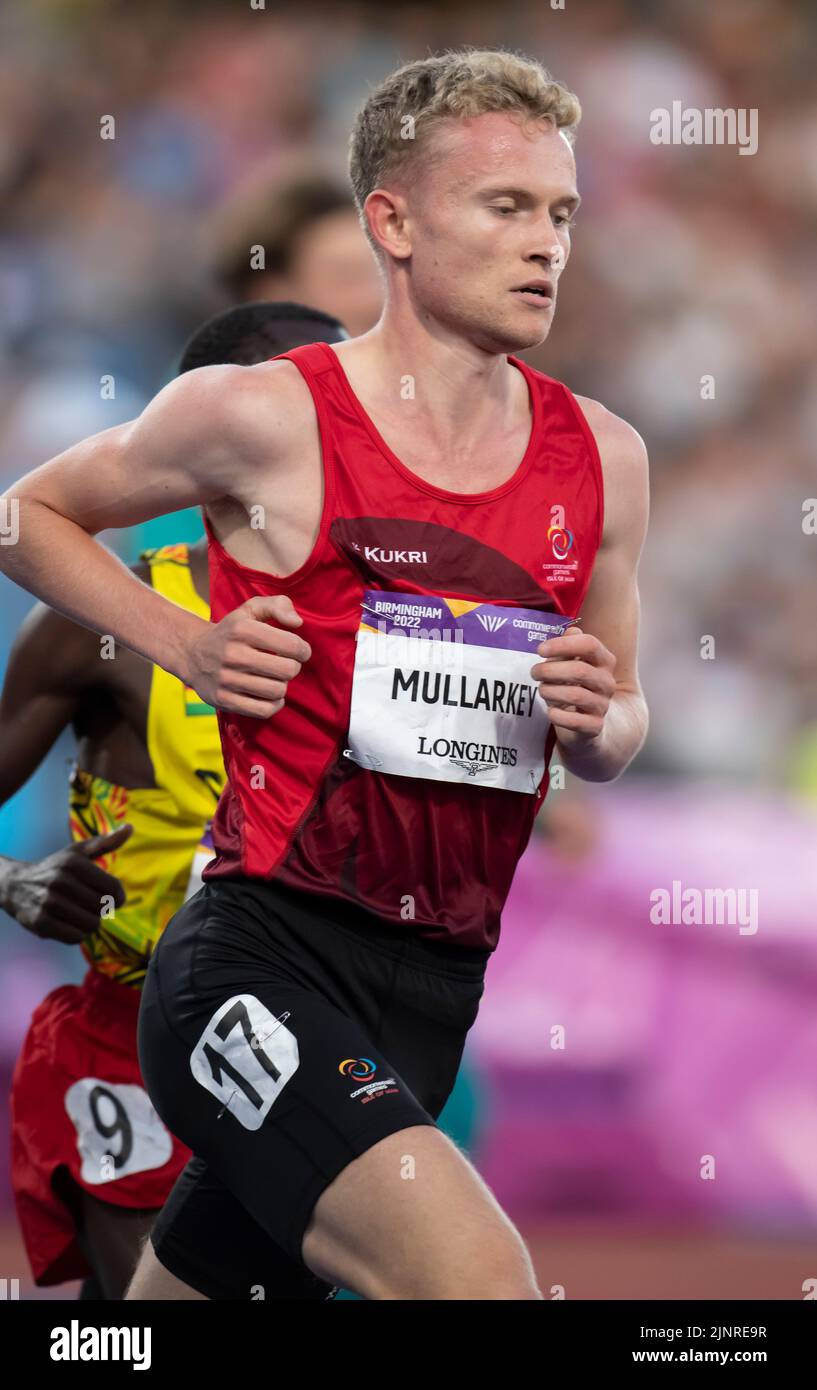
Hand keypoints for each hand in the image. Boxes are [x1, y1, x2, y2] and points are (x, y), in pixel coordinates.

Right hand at [4, 823, 131, 943]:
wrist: (16, 885)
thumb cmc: (56, 868)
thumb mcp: (78, 852)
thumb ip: (106, 842)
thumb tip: (130, 828)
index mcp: (73, 862)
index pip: (114, 888)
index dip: (119, 897)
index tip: (113, 897)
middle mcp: (60, 880)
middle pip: (103, 908)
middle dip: (101, 909)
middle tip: (90, 904)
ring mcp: (48, 902)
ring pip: (91, 924)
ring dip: (90, 923)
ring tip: (79, 914)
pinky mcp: (40, 922)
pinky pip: (75, 937)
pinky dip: (77, 934)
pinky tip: (69, 923)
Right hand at [185, 594, 311, 718]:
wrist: (192, 653)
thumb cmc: (231, 632)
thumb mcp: (250, 610)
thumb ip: (278, 605)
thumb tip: (297, 623)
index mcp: (242, 629)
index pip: (291, 645)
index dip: (302, 650)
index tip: (299, 651)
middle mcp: (233, 654)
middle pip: (287, 670)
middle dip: (293, 668)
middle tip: (285, 664)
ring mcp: (227, 679)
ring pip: (277, 691)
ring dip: (282, 685)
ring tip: (274, 678)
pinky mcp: (223, 700)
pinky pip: (263, 710)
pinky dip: (274, 704)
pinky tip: (270, 695)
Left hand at [530, 626, 616, 740]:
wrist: (588, 724)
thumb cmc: (574, 687)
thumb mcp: (570, 664)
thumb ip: (569, 648)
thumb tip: (570, 630)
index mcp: (604, 661)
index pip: (590, 644)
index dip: (562, 644)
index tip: (540, 650)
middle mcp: (607, 682)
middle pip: (579, 670)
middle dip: (550, 670)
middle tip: (534, 672)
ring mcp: (603, 705)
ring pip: (575, 695)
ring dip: (550, 691)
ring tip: (541, 690)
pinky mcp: (594, 727)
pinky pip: (575, 721)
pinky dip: (558, 715)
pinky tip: (551, 711)